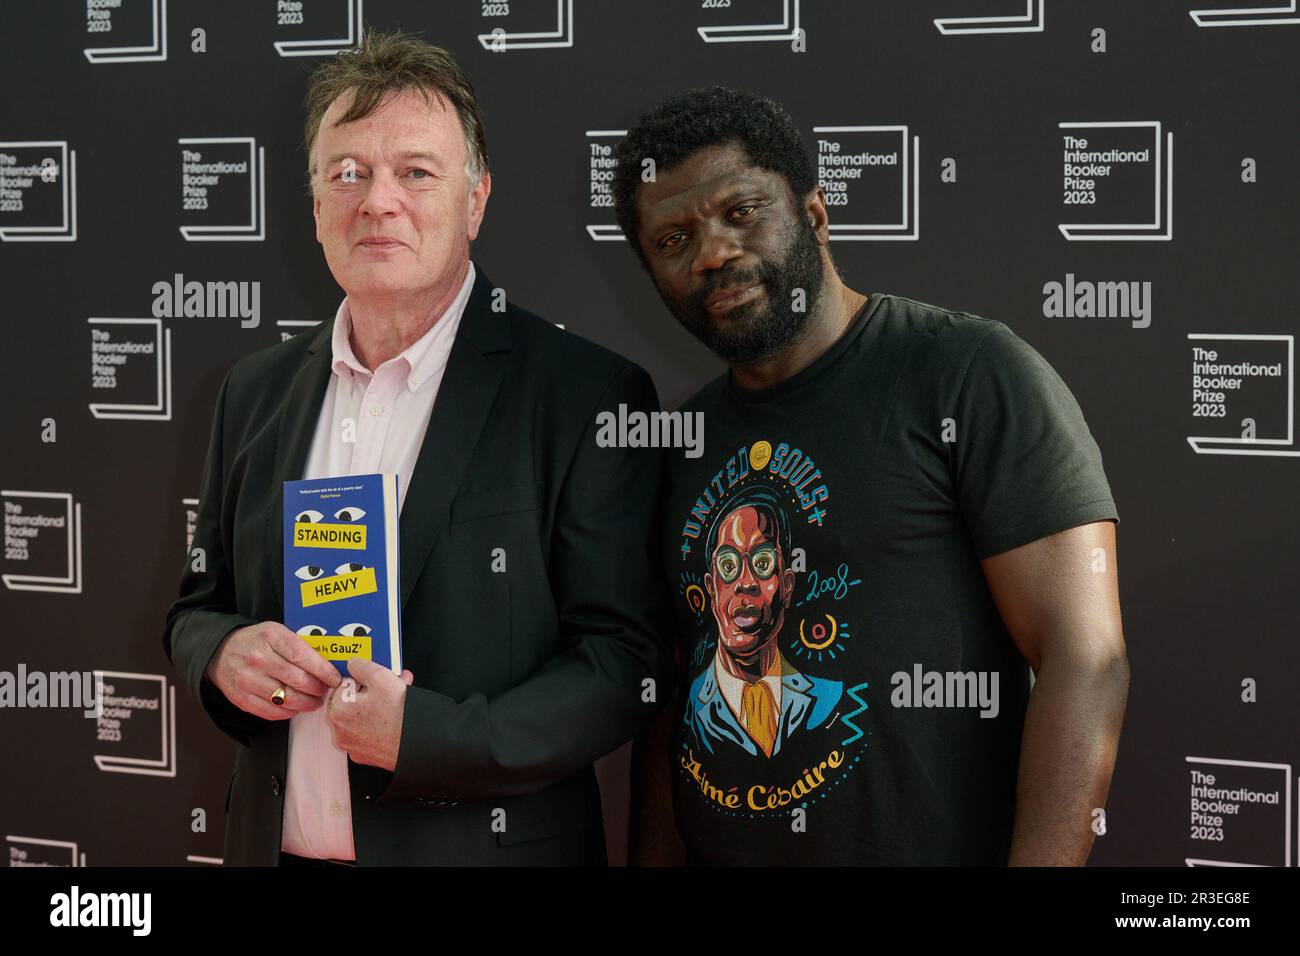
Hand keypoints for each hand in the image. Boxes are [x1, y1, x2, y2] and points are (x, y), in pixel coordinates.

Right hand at [204, 621, 341, 719]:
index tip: (334, 678)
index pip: (302, 656)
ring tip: (314, 701)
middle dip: (317, 689)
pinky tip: (296, 706)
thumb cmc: (257, 641)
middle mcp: (258, 658)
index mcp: (270, 637)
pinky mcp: (242, 699)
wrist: (221, 652)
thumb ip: (299, 644)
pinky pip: (273, 712)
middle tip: (325, 690)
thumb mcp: (277, 631)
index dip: (323, 670)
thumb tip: (329, 663)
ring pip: (287, 699)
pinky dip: (289, 711)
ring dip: (307, 703)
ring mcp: (248, 680)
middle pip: (297, 680)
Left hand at [324, 658, 413, 770]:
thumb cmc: (399, 715)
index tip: (374, 679)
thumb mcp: (381, 677)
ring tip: (398, 699)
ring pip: (361, 718)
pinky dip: (377, 725)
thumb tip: (354, 665)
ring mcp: (352, 745)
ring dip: (376, 706)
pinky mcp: (365, 755)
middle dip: (371, 691)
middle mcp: (340, 731)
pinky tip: (394, 717)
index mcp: (338, 711)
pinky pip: (367, 733)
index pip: (343, 686)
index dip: (361, 679)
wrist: (418, 742)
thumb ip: (362, 666)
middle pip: (353, 703)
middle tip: (389, 686)